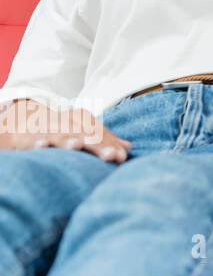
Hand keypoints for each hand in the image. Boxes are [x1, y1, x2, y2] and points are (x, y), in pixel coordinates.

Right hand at [0, 99, 131, 162]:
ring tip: (77, 146)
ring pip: (59, 134)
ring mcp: (45, 128)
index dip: (111, 143)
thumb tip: (128, 148)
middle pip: (84, 133)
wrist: (22, 122)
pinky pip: (31, 140)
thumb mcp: (81, 131)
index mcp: (79, 119)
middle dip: (98, 145)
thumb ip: (103, 139)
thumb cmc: (59, 130)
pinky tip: (41, 146)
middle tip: (112, 156)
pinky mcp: (26, 137)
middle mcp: (64, 121)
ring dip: (67, 139)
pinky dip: (36, 142)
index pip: (99, 131)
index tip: (123, 157)